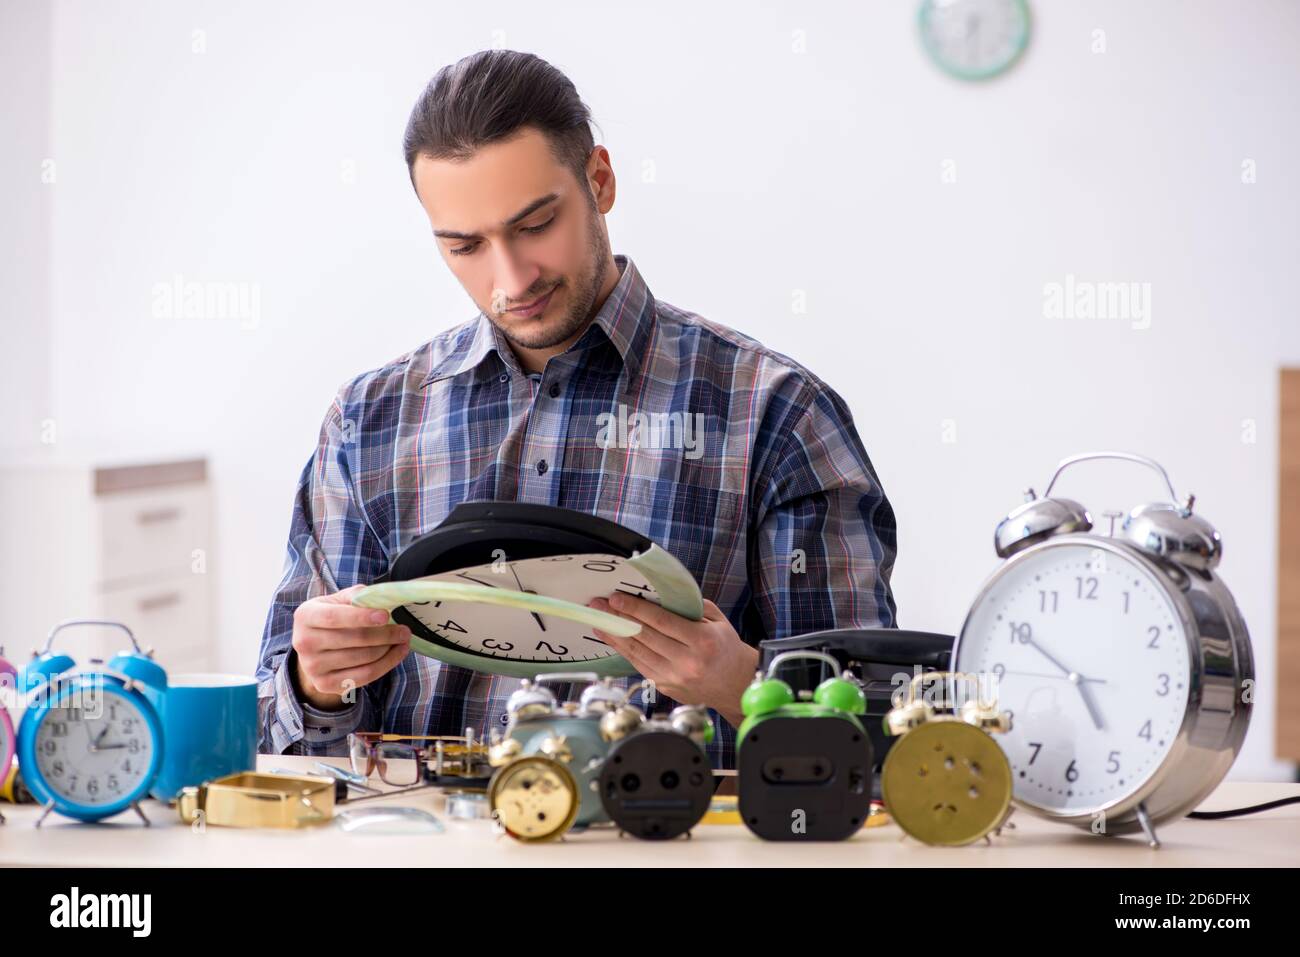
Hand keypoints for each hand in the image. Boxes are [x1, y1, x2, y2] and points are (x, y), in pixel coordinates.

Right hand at [292, 584, 411, 709]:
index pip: (335, 617)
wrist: (314, 647)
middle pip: (353, 639)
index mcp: (306, 616)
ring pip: (363, 659)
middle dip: (385, 634)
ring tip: (402, 639)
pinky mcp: (325, 684)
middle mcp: (304, 642)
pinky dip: (387, 664)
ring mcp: (313, 667)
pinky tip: (397, 652)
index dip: (361, 617)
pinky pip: (365, 676)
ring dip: (389, 649)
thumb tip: (384, 597)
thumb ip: (358, 596)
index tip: (386, 615)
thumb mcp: (338, 601)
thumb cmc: (332, 618)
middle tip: (405, 630)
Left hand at [586, 594, 757, 729]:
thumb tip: (660, 595)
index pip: (661, 621)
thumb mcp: (717, 620)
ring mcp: (673, 677)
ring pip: (637, 652)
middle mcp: (686, 661)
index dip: (636, 608)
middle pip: (644, 636)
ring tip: (598, 619)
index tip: (617, 598)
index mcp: (701, 641)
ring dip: (615, 634)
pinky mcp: (664, 686)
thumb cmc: (726, 648)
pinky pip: (638, 664)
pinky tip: (611, 638)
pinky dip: (622, 650)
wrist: (735, 684)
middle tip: (599, 605)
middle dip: (618, 618)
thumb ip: (690, 606)